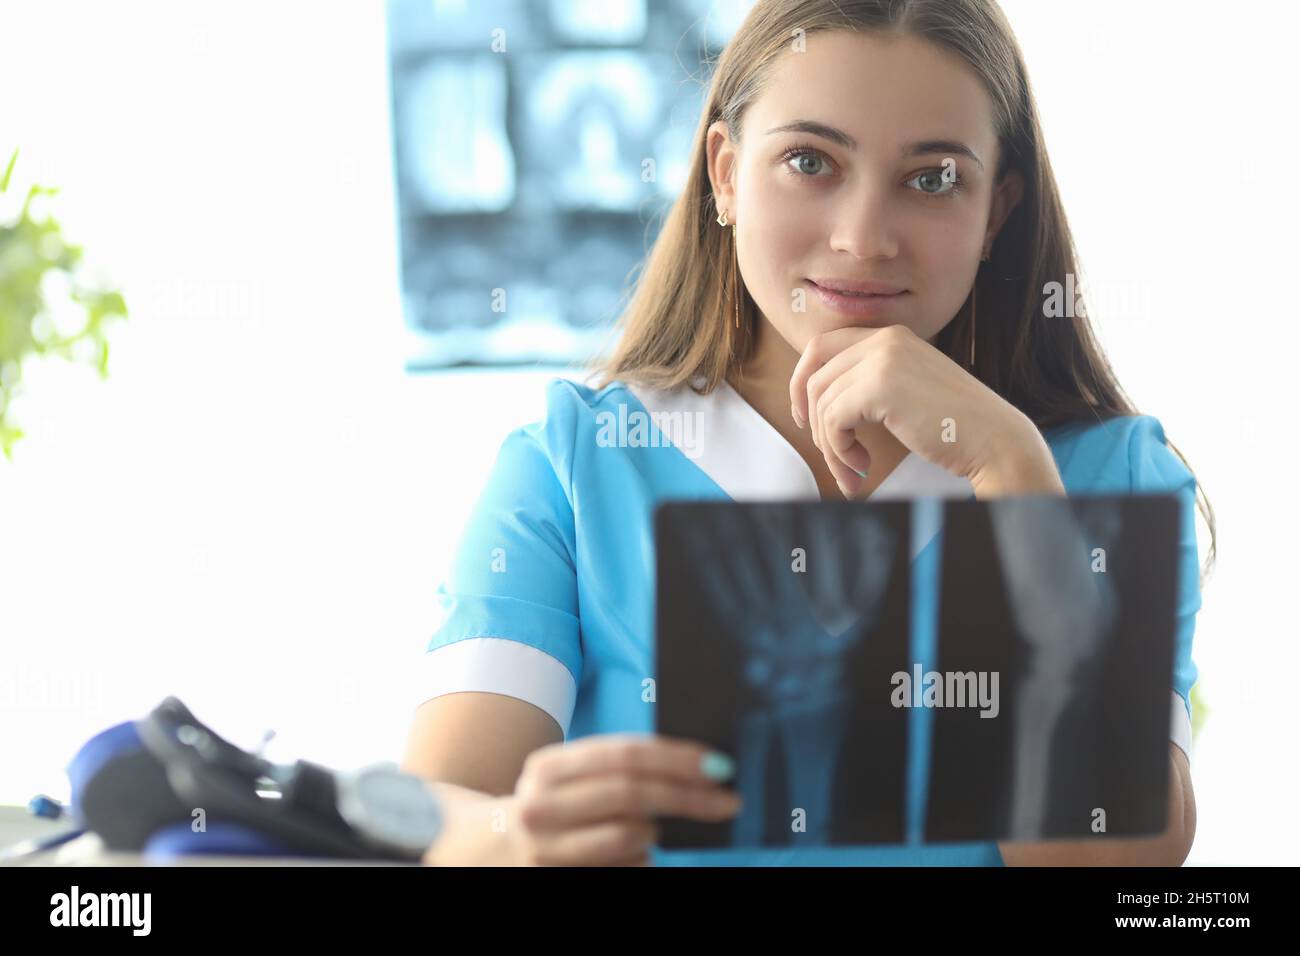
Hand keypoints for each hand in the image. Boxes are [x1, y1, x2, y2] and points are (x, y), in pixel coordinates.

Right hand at [504, 734, 741, 865]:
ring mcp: (545, 848)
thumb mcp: (569, 773)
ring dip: (654, 831)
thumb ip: (617, 765)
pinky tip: (632, 851)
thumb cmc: (554, 802)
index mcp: (549, 766)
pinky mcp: (556, 877)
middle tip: (727, 800)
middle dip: (688, 796)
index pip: (625, 755)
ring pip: (629, 837)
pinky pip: (624, 868)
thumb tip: (696, 766)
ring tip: (650, 827)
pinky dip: (641, 858)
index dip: (677, 759)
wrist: (492, 847)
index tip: (718, 765)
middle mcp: (541, 805)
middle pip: (632, 794)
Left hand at [788, 325, 1046, 497]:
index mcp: (890, 336)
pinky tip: (863, 466)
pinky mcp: (879, 386)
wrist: (992, 439)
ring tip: (853, 472)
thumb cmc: (950, 426)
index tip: (807, 417)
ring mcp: (882, 359)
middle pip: (814, 375)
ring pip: (822, 404)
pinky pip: (833, 420)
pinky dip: (839, 450)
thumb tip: (813, 401)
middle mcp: (884, 339)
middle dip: (813, 420)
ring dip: (830, 447)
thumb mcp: (904, 389)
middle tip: (827, 453)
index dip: (802, 382)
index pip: (820, 347)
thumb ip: (867, 382)